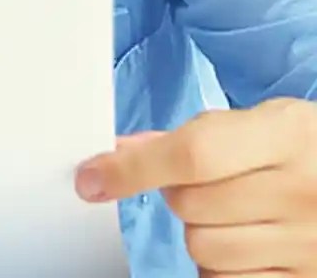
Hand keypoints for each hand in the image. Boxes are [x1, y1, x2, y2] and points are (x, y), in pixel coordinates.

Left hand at [74, 98, 316, 275]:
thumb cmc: (303, 151)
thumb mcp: (260, 124)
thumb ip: (194, 136)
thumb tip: (121, 152)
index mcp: (288, 136)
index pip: (192, 155)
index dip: (132, 168)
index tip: (92, 178)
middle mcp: (302, 192)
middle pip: (189, 206)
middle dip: (181, 195)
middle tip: (210, 185)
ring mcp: (308, 244)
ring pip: (202, 249)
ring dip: (202, 233)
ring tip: (235, 215)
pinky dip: (221, 269)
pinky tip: (246, 246)